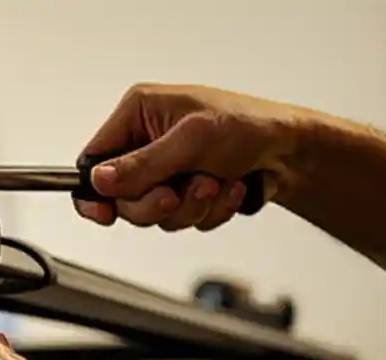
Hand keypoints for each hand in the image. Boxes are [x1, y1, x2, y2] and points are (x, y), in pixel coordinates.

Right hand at [76, 83, 304, 231]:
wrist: (291, 151)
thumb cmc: (249, 125)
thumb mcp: (191, 141)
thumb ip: (142, 164)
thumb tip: (100, 181)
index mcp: (138, 114)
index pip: (93, 160)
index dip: (95, 191)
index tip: (104, 213)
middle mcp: (145, 142)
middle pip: (121, 197)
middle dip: (156, 202)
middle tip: (176, 193)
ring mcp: (164, 170)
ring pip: (152, 213)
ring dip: (189, 206)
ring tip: (216, 183)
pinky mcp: (183, 191)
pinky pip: (180, 220)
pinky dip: (207, 211)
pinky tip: (226, 189)